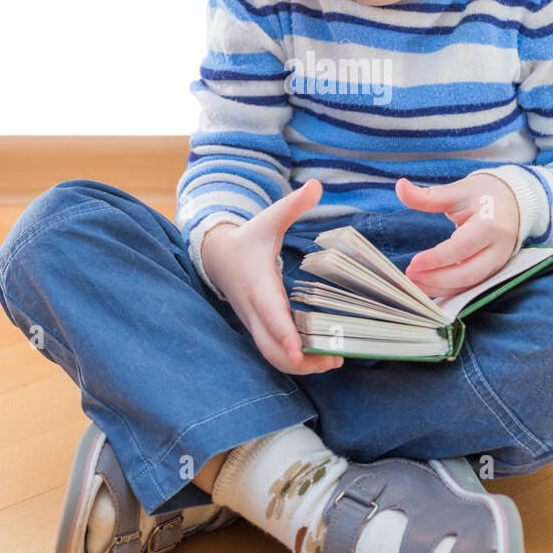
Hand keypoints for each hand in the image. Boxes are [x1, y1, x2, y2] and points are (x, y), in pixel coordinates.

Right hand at [200, 179, 343, 375]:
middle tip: (334, 361)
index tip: (299, 351)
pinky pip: (273, 352)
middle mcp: (254, 308)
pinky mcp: (258, 329)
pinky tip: (322, 359)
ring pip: (271, 355)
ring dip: (300, 366)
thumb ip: (294, 204)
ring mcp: (254, 322)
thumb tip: (317, 185)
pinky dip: (295, 361)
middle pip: (271, 347)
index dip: (285, 333)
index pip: (270, 313)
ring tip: (334, 362)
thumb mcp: (270, 218)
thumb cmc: (249, 237)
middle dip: (300, 361)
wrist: (218, 256)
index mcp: (258, 283)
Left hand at [395, 174, 520, 297]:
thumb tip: (400, 187)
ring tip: (414, 283)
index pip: (461, 248)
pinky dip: (449, 289)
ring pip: (469, 285)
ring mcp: (498, 263)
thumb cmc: (485, 195)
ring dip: (440, 288)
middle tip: (410, 275)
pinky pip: (471, 286)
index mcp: (491, 225)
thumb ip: (428, 196)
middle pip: (468, 273)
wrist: (514, 202)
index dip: (436, 259)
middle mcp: (498, 248)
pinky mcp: (493, 271)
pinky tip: (428, 286)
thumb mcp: (458, 191)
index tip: (414, 262)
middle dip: (437, 279)